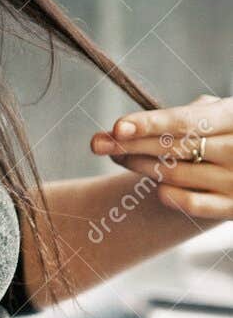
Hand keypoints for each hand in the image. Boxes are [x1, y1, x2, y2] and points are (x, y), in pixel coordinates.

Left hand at [91, 94, 232, 220]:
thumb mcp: (224, 114)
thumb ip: (192, 113)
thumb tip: (137, 126)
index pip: (185, 122)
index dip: (150, 123)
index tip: (117, 127)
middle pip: (172, 148)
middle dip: (131, 144)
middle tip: (98, 143)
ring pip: (175, 175)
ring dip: (141, 166)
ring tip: (120, 157)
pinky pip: (192, 204)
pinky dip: (169, 195)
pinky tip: (155, 188)